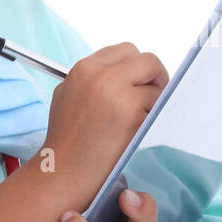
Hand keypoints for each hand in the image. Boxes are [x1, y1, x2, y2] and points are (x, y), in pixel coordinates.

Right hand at [41, 43, 168, 196]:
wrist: (64, 171)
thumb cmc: (66, 137)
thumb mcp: (68, 93)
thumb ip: (95, 76)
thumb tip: (128, 70)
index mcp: (85, 68)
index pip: (127, 50)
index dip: (136, 67)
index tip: (138, 81)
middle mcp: (101, 77)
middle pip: (148, 60)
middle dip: (154, 78)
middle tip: (150, 97)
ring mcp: (119, 96)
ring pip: (157, 86)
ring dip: (153, 102)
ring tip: (133, 120)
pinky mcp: (133, 117)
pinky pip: (157, 107)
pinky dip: (152, 118)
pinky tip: (133, 132)